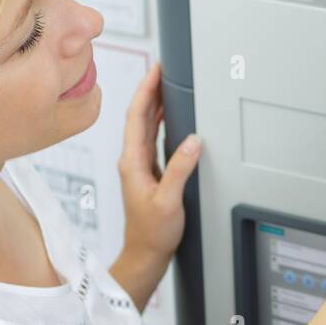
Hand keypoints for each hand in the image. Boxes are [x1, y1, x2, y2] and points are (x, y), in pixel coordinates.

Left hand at [117, 61, 200, 262]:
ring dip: (155, 105)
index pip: (137, 117)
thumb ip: (180, 170)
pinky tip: (171, 118)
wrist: (146, 254)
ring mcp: (140, 167)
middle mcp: (133, 161)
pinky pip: (154, 140)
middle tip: (164, 70)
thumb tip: (193, 140)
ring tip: (167, 86)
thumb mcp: (169, 201)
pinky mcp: (149, 174)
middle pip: (139, 117)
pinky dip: (161, 124)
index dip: (146, 91)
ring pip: (146, 127)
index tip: (156, 71)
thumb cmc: (153, 233)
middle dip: (151, 91)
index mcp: (132, 163)